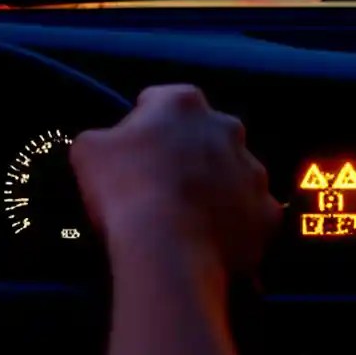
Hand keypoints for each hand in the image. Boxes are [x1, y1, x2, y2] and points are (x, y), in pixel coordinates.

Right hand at [70, 85, 280, 273]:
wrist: (167, 251)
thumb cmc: (124, 190)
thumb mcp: (88, 150)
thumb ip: (105, 137)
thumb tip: (111, 144)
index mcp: (183, 103)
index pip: (161, 103)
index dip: (143, 128)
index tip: (131, 154)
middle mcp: (227, 128)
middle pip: (203, 136)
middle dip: (186, 155)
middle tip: (159, 187)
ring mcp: (254, 171)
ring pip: (232, 175)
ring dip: (214, 189)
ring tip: (186, 220)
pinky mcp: (267, 212)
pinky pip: (249, 215)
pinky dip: (234, 225)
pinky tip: (209, 241)